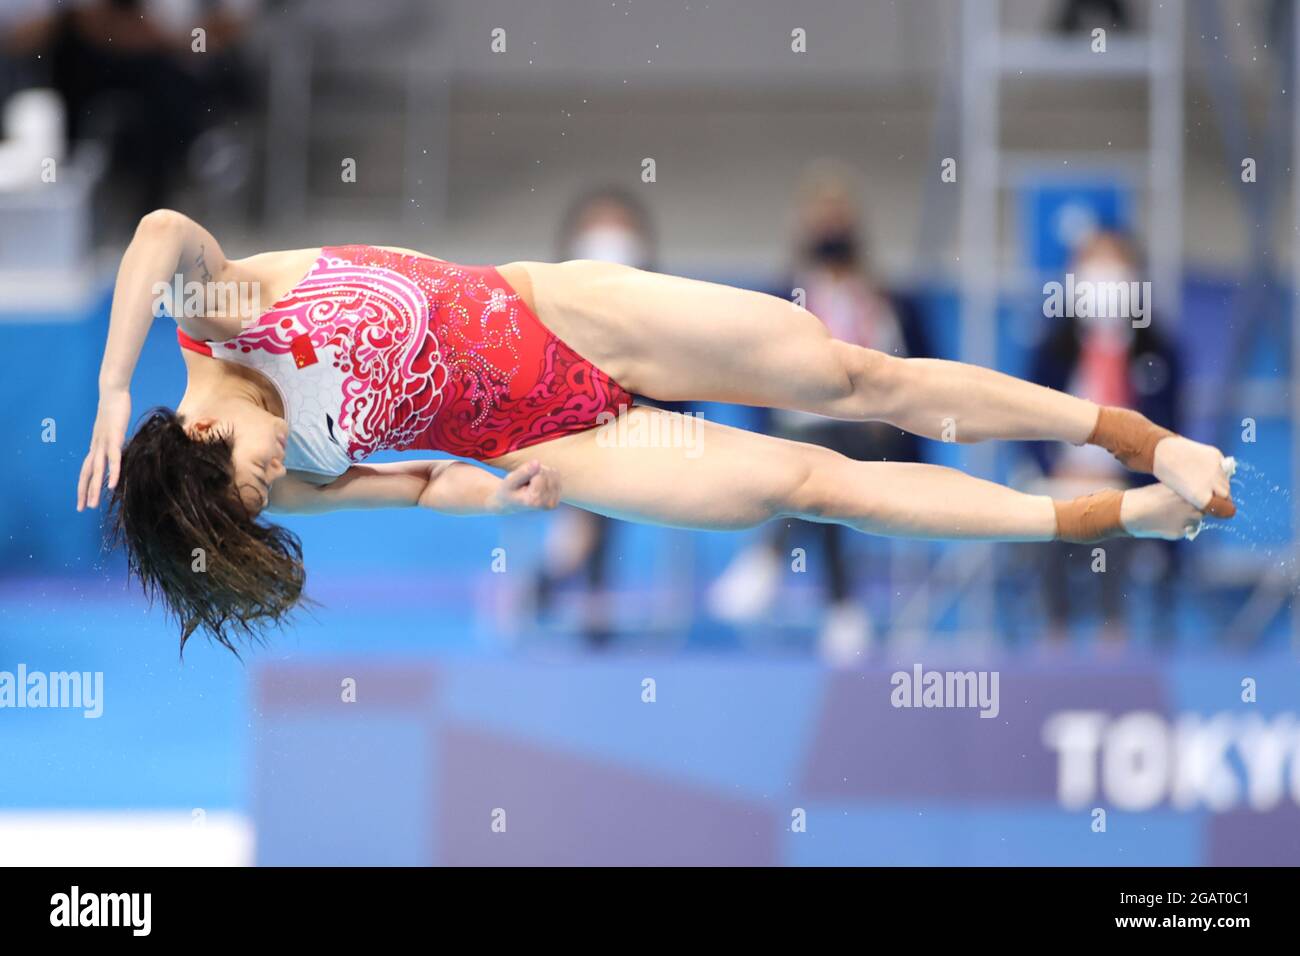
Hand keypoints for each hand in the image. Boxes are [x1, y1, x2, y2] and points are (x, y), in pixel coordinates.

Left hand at [77, 388, 131, 510]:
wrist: (113, 391)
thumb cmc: (115, 408)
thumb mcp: (113, 428)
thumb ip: (114, 441)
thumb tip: (118, 450)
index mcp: (96, 445)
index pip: (87, 469)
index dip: (84, 485)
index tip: (82, 501)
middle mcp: (96, 446)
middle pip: (87, 473)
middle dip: (84, 491)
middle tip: (82, 509)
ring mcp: (104, 443)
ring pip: (97, 470)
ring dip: (94, 488)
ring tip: (93, 504)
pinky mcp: (115, 437)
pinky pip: (113, 459)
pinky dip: (112, 472)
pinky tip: (112, 485)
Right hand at [488, 460, 560, 514]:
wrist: (509, 502)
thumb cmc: (508, 490)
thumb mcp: (510, 480)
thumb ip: (523, 472)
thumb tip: (537, 462)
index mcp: (535, 500)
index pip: (540, 472)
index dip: (530, 471)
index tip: (521, 481)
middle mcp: (547, 504)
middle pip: (548, 472)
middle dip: (537, 472)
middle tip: (526, 482)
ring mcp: (553, 502)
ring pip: (553, 472)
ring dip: (542, 473)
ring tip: (531, 484)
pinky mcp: (557, 499)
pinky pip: (556, 476)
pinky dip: (547, 477)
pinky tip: (537, 486)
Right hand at [1120, 482, 1204, 539]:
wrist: (1129, 512)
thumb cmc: (1145, 497)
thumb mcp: (1165, 488)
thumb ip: (1182, 491)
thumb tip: (1194, 496)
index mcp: (1187, 493)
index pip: (1205, 498)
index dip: (1200, 499)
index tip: (1193, 500)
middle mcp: (1190, 507)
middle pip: (1203, 510)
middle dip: (1195, 510)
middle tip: (1181, 509)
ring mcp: (1185, 521)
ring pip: (1197, 522)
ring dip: (1189, 520)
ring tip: (1172, 517)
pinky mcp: (1179, 533)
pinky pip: (1185, 531)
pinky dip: (1178, 529)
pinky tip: (1164, 524)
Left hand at [1152, 436, 1234, 517]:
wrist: (1162, 453)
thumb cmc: (1168, 477)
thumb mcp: (1183, 496)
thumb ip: (1202, 502)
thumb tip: (1217, 504)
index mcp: (1201, 498)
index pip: (1226, 509)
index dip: (1222, 509)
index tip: (1217, 507)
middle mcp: (1212, 483)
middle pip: (1226, 495)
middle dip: (1219, 496)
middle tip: (1208, 493)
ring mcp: (1216, 468)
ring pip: (1225, 481)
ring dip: (1218, 483)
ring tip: (1203, 480)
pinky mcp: (1216, 456)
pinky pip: (1222, 468)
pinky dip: (1216, 471)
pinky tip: (1204, 469)